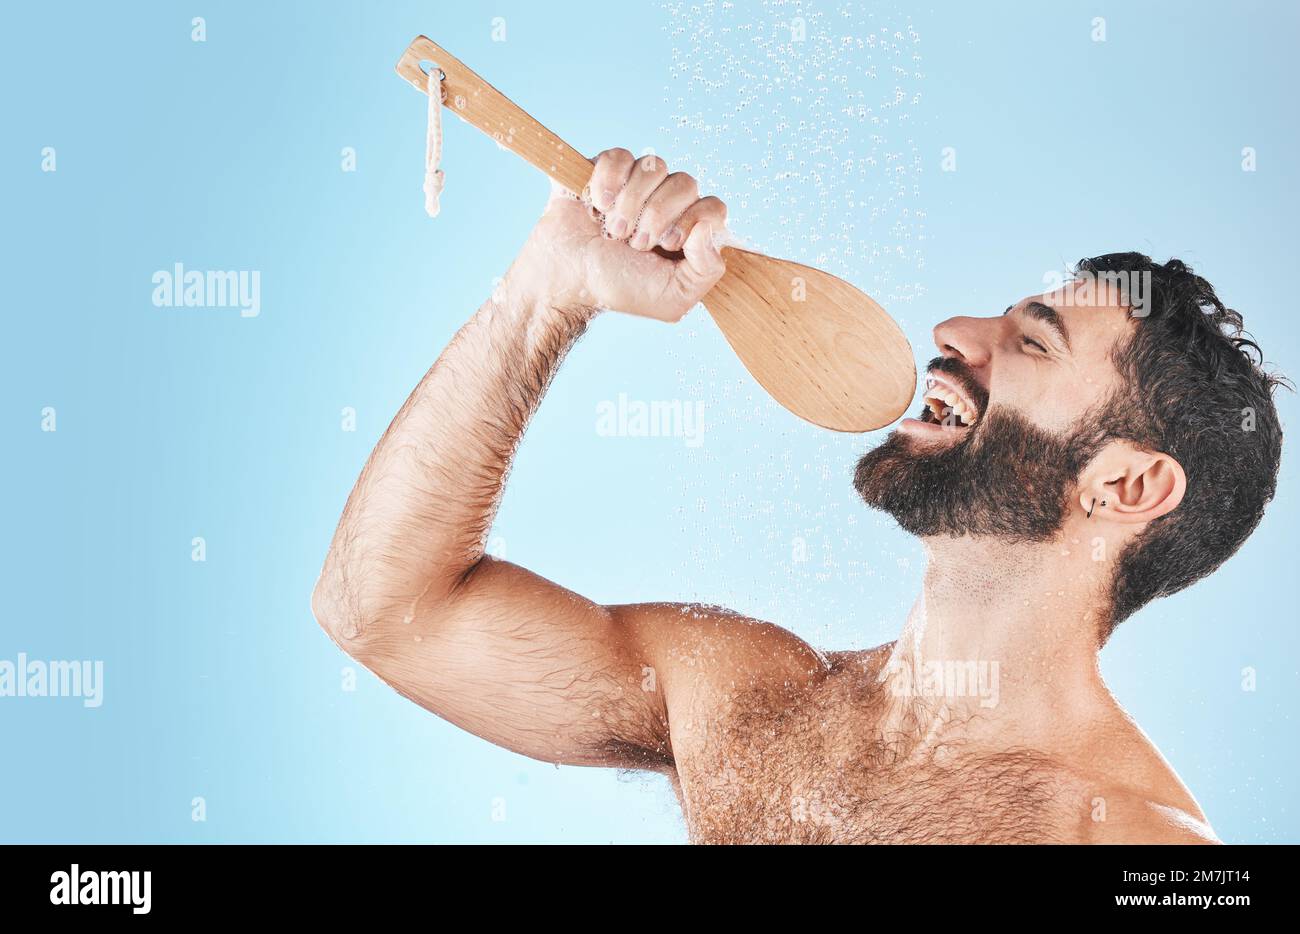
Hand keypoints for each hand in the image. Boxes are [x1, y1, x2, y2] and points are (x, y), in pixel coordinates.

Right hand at [507, 149, 727, 321]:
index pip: (713, 206)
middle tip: (634, 244)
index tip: (668, 244)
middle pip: (686, 183)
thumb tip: (709, 226)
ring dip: (631, 203)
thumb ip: (707, 269)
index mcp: (686, 229)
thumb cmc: (619, 290)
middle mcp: (665, 202)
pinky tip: (596, 204)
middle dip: (658, 215)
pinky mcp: (604, 169)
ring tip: (612, 230)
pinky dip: (608, 181)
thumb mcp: (673, 298)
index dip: (693, 219)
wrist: (567, 282)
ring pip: (654, 165)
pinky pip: (619, 156)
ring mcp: (635, 184)